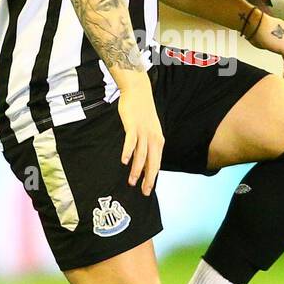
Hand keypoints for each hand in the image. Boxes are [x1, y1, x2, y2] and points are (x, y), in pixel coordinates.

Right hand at [117, 73, 164, 194]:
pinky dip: (128, 152)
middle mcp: (153, 138)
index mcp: (158, 140)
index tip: (148, 190)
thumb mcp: (149, 130)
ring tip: (132, 181)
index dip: (152, 177)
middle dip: (148, 179)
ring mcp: (143, 132)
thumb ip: (146, 144)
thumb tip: (143, 160)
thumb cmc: (142, 112)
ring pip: (142, 155)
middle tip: (143, 192)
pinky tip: (124, 161)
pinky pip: (131, 142)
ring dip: (137, 169)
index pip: (156, 163)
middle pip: (152, 162)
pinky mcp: (133, 126)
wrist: (139, 92)